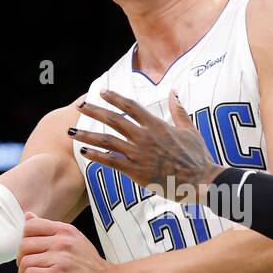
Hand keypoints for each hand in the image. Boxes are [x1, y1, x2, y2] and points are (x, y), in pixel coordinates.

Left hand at [17, 212, 117, 272]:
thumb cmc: (90, 266)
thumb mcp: (73, 240)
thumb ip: (50, 229)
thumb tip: (27, 216)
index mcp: (65, 230)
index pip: (30, 226)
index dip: (24, 241)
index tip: (31, 254)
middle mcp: (62, 240)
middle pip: (23, 245)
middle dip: (22, 261)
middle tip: (31, 271)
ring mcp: (60, 257)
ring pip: (24, 262)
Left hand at [71, 89, 221, 199]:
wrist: (200, 180)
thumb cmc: (198, 157)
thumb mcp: (190, 129)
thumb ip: (178, 110)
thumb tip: (174, 91)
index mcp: (157, 125)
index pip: (131, 106)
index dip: (114, 98)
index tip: (102, 92)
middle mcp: (145, 137)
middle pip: (114, 120)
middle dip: (94, 112)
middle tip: (80, 107)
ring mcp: (139, 154)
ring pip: (107, 141)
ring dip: (87, 135)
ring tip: (72, 131)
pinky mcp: (136, 171)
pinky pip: (111, 162)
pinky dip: (96, 157)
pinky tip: (84, 153)